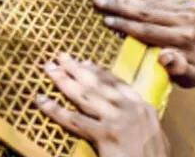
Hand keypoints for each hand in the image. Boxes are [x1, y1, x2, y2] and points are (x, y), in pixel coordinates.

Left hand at [35, 54, 167, 156]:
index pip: (117, 84)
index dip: (99, 72)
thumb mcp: (152, 136)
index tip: (85, 63)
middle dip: (76, 69)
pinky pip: (74, 120)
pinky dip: (55, 109)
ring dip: (64, 81)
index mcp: (143, 108)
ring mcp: (118, 121)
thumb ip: (137, 124)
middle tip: (60, 58)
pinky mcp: (105, 135)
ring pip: (85, 96)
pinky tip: (42, 101)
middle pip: (98, 84)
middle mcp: (130, 109)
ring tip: (49, 71)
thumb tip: (124, 123)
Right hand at [93, 0, 194, 88]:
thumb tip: (163, 56)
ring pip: (152, 2)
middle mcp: (185, 21)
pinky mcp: (187, 3)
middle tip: (98, 2)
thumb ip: (177, 68)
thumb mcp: (189, 77)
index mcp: (183, 39)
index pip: (148, 30)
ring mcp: (187, 9)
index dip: (126, 25)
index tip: (106, 20)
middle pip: (146, 13)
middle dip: (120, 7)